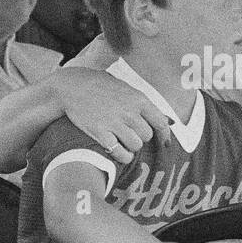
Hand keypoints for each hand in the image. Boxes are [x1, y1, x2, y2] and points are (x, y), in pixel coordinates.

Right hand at [54, 67, 171, 163]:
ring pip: (136, 145)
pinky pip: (120, 153)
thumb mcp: (126, 89)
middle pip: (147, 135)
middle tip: (131, 135)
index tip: (165, 143)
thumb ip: (143, 104)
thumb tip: (168, 121)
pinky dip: (122, 156)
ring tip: (124, 143)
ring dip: (131, 147)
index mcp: (138, 99)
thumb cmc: (101, 87)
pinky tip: (118, 152)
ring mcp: (114, 122)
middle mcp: (129, 111)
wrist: (73, 86)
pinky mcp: (100, 132)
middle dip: (141, 138)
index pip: (160, 122)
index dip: (165, 135)